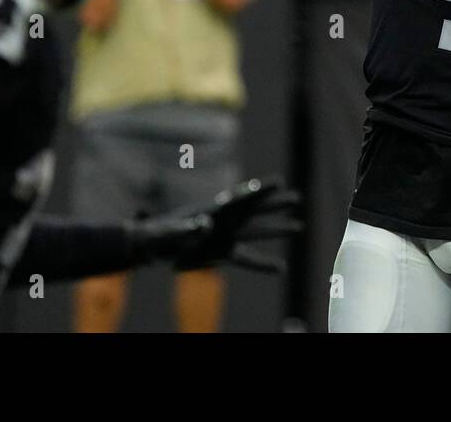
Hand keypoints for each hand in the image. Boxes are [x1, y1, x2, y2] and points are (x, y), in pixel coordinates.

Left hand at [128, 177, 301, 272]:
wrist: (152, 248)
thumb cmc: (159, 236)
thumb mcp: (170, 231)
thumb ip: (186, 228)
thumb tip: (205, 225)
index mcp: (212, 210)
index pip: (240, 198)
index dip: (260, 190)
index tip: (280, 182)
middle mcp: (224, 220)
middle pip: (254, 211)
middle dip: (275, 205)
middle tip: (297, 198)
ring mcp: (225, 236)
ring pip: (256, 231)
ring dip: (276, 230)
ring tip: (298, 227)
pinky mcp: (222, 252)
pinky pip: (248, 257)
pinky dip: (263, 263)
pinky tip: (280, 268)